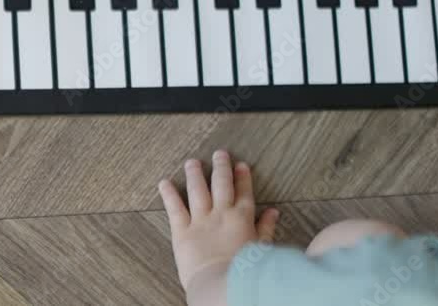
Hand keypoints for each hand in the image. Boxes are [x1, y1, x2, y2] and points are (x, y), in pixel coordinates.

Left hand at [158, 150, 277, 302]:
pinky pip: (174, 208)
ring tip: (192, 162)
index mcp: (242, 219)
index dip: (243, 178)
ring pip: (198, 190)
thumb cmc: (245, 272)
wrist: (221, 284)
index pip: (244, 193)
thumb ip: (266, 229)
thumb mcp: (261, 249)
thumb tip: (273, 213)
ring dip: (195, 174)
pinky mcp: (182, 231)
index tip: (241, 165)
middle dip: (221, 168)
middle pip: (221, 185)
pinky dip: (168, 194)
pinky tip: (164, 182)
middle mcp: (221, 214)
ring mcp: (200, 221)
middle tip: (219, 153)